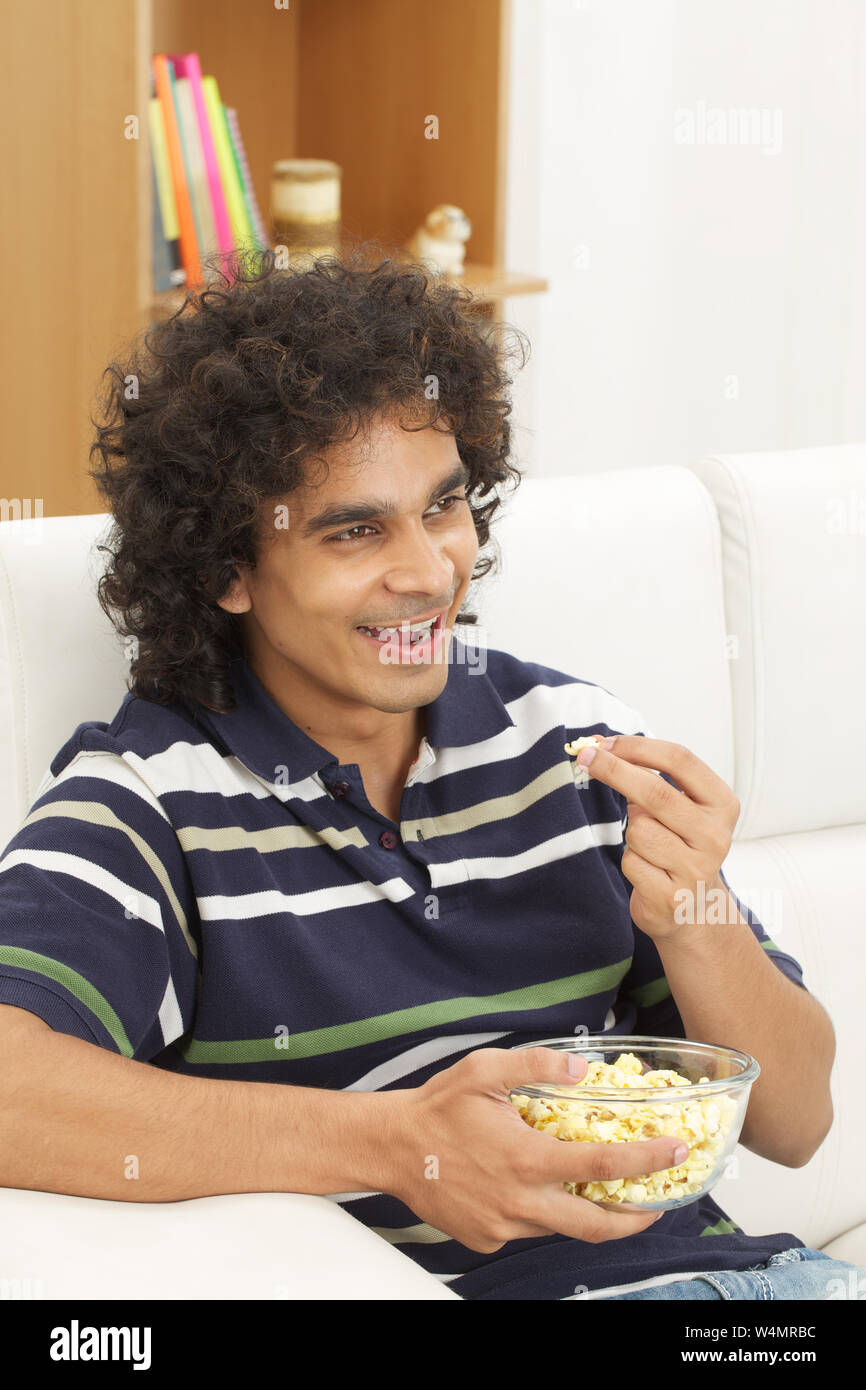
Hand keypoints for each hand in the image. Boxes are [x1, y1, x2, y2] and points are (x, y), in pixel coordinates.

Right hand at [385, 1047, 689, 1253]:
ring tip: (598, 1190)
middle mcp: (520, 1202)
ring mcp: (503, 1226)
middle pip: (597, 1226)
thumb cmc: (438, 1108)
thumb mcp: (485, 1070)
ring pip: (560, 1228)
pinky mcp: (486, 1239)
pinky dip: (541, 1211)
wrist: (390, 1148)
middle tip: (657, 1203)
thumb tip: (582, 1068)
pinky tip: (531, 1186)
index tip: (676, 1152)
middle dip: (636, 1219)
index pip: (603, 1168)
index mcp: (526, 1160)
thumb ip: (538, 1063)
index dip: (647, 1161)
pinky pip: (527, 1229)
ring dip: (584, 1212)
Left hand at [574, 736, 740, 940]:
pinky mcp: (672, 897)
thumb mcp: (681, 809)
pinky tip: (649, 871)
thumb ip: (654, 780)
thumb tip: (605, 751)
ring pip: (638, 830)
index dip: (638, 747)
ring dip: (630, 832)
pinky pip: (632, 862)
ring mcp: (696, 869)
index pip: (680, 760)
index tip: (606, 743)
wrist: (696, 909)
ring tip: (649, 847)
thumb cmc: (681, 846)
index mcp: (722, 804)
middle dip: (614, 770)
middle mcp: (715, 836)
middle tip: (585, 756)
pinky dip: (631, 861)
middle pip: (656, 791)